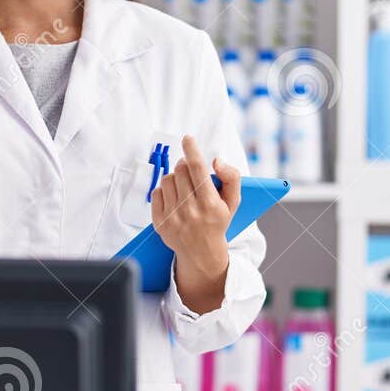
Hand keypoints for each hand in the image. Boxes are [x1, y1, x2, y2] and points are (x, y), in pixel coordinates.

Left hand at [152, 135, 239, 314]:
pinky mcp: (159, 222)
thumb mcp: (233, 202)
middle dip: (185, 164)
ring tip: (184, 186)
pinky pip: (156, 192)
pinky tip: (175, 197)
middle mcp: (190, 211)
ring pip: (167, 179)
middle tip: (191, 169)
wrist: (202, 253)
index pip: (198, 170)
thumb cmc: (218, 221)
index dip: (192, 150)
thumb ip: (232, 177)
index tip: (187, 138)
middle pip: (181, 171)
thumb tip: (216, 160)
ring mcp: (173, 218)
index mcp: (210, 205)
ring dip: (175, 176)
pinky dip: (165, 190)